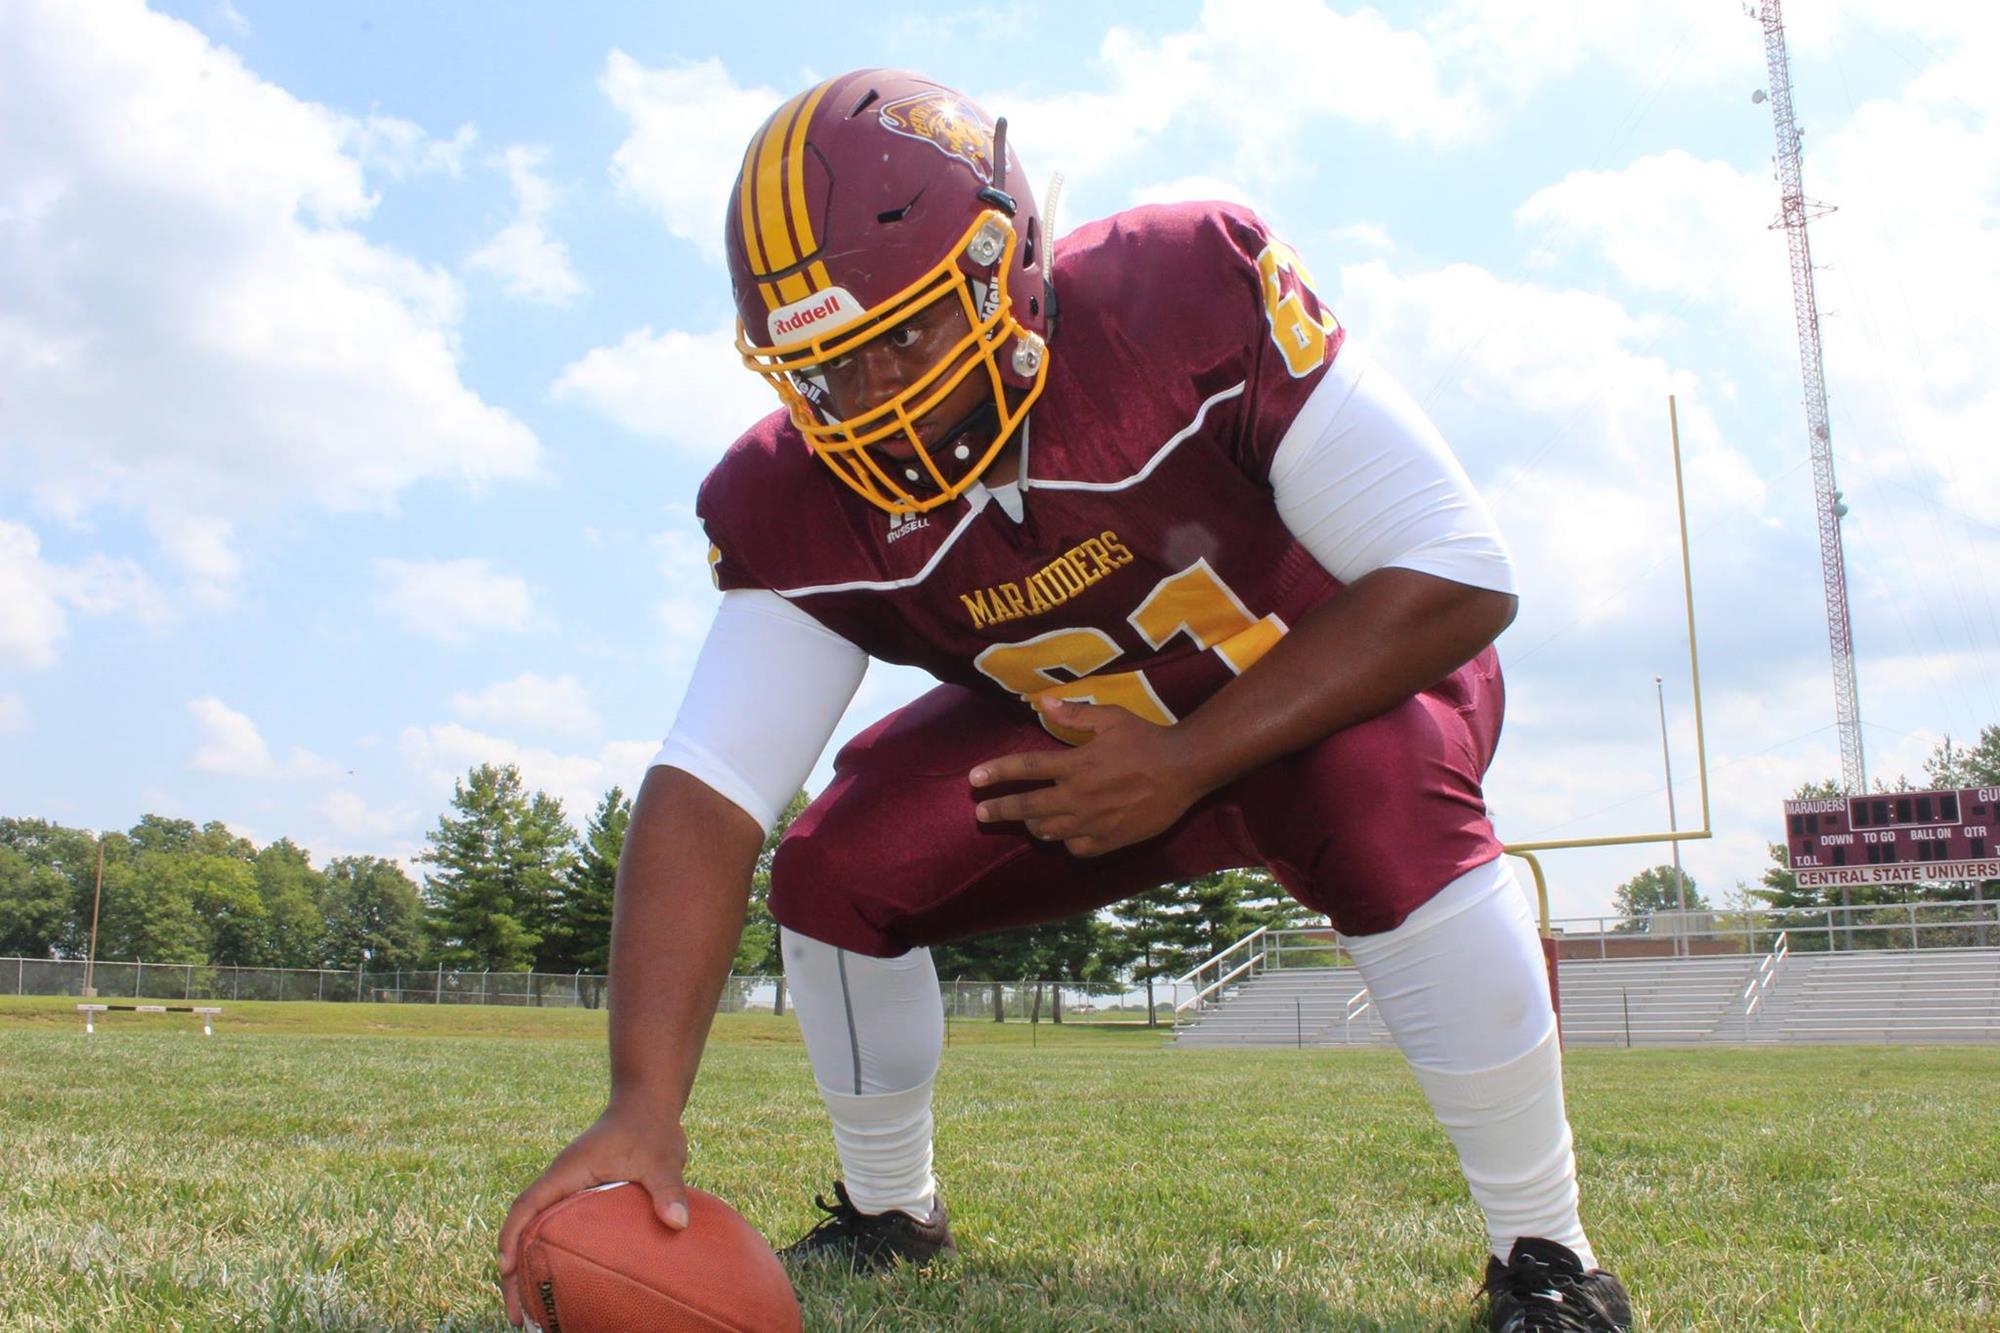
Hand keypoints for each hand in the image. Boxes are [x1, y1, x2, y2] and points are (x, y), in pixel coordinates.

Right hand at [496, 1098, 689, 1326]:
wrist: (648, 1107)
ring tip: (532, 1315)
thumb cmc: (650, 1128)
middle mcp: (560, 1184)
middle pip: (524, 1229)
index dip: (512, 1236)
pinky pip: (558, 1233)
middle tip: (517, 1315)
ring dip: (530, 1270)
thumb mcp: (661, 1157)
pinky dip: (554, 1260)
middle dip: (514, 1272)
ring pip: (537, 1234)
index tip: (507, 1269)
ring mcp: (568, 1193)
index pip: (526, 1205)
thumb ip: (668, 1188)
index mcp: (566, 1172)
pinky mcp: (581, 1201)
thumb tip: (678, 1223)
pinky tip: (567, 1288)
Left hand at [968, 698, 1205, 855]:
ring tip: (1025, 821)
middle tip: (981, 813)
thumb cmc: (1146, 739)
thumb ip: (1074, 714)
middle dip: (999, 810)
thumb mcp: (1111, 717)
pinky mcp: (1109, 840)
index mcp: (1076, 765)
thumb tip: (1041, 703)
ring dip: (1032, 826)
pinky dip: (1066, 841)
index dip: (996, 773)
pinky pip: (1076, 848)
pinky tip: (1066, 834)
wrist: (1184, 770)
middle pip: (1027, 808)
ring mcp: (1092, 822)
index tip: (973, 780)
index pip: (1026, 769)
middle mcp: (1078, 797)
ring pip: (1048, 831)